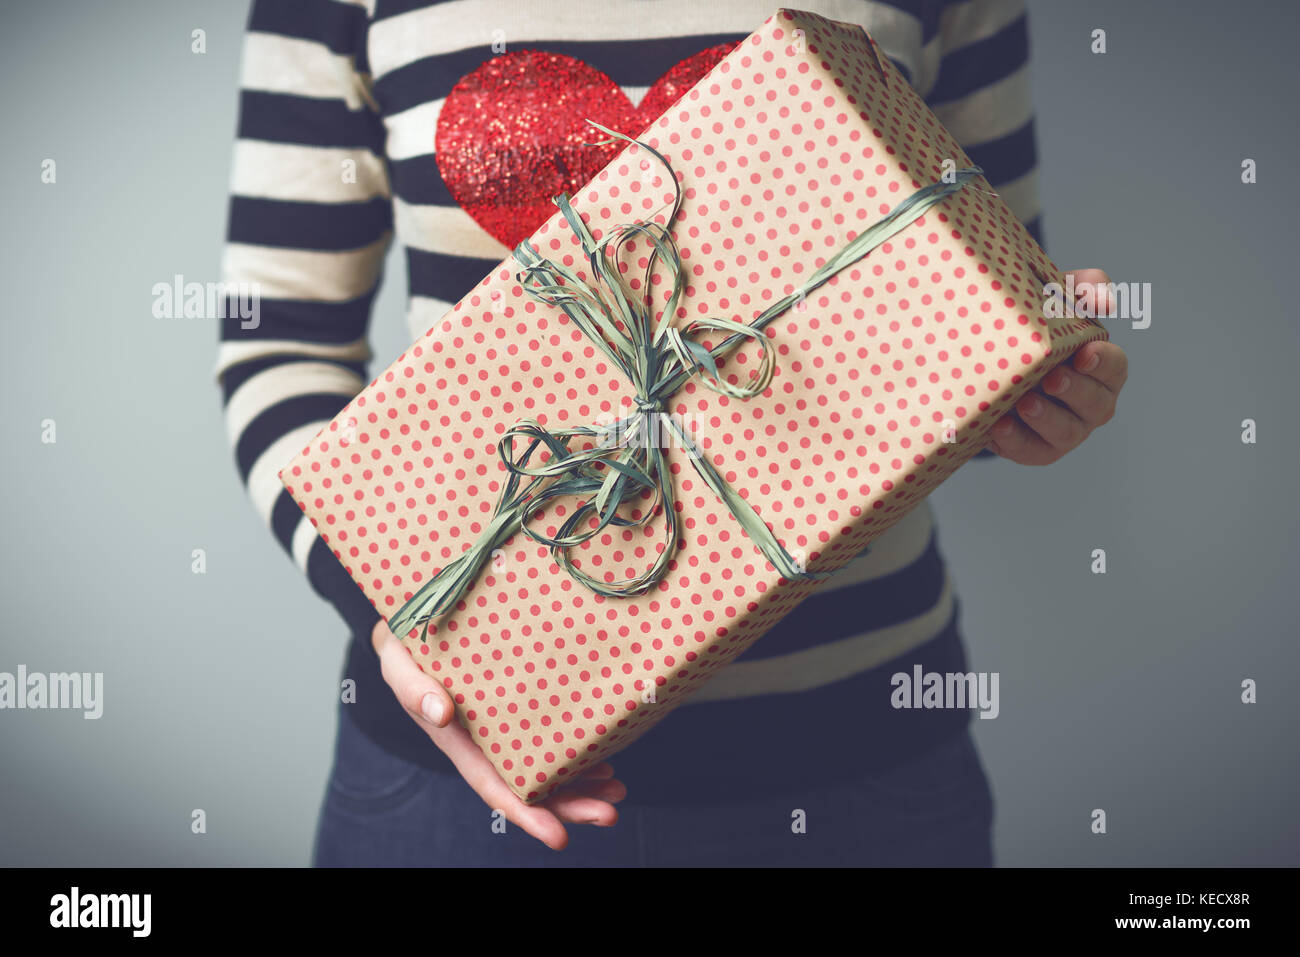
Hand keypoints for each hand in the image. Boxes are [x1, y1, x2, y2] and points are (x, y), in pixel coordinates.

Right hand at [371, 618, 626, 849]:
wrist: (413, 624)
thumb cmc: (403, 648)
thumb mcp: (398, 663)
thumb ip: (412, 688)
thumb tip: (440, 715)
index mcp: (457, 743)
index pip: (494, 788)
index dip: (525, 814)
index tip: (558, 837)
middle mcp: (484, 745)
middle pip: (530, 787)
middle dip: (570, 806)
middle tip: (609, 815)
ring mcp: (503, 731)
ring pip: (546, 768)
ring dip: (582, 785)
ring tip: (617, 789)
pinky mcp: (519, 709)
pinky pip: (551, 739)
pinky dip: (577, 754)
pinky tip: (605, 759)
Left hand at [987, 268, 1127, 464]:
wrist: (990, 363)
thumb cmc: (1035, 329)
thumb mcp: (1056, 300)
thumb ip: (1084, 288)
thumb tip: (1104, 298)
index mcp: (1102, 369)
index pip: (1114, 366)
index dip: (1103, 360)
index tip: (1085, 351)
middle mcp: (1092, 403)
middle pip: (1094, 402)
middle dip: (1074, 391)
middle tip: (1052, 378)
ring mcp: (1067, 430)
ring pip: (1065, 431)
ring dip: (1046, 419)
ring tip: (1024, 403)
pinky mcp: (1037, 450)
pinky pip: (1030, 450)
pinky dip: (1015, 441)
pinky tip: (998, 427)